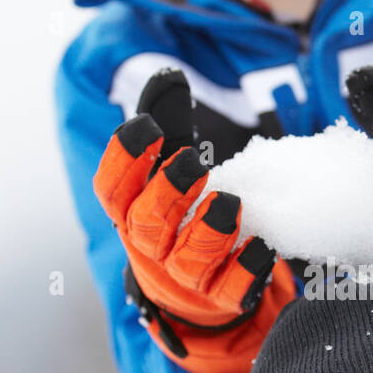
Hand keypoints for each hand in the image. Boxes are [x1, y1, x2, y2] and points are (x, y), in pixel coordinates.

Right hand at [94, 69, 294, 372]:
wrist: (199, 289)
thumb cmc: (181, 214)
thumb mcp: (170, 167)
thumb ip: (169, 123)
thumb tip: (168, 75)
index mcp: (130, 212)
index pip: (111, 190)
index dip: (123, 161)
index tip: (146, 128)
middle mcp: (152, 247)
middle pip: (146, 226)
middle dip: (168, 194)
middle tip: (192, 164)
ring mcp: (186, 277)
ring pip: (188, 262)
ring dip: (207, 232)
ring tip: (229, 203)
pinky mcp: (221, 297)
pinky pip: (231, 291)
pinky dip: (247, 270)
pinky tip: (261, 246)